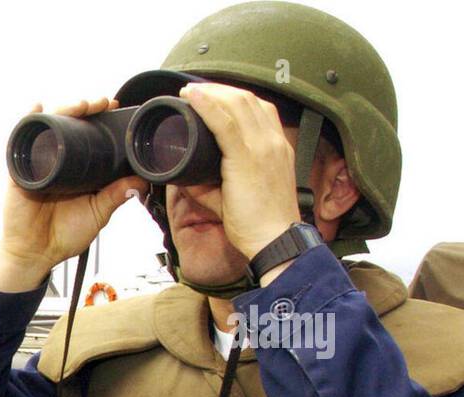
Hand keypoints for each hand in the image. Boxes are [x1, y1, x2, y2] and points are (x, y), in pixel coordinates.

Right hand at [0, 98, 146, 292]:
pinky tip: (37, 107)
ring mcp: (38, 162)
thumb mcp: (98, 213)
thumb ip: (117, 196)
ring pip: (49, 127)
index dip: (101, 119)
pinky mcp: (20, 170)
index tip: (115, 108)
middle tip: (102, 103)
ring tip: (80, 106)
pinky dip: (28, 121)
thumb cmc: (63, 235)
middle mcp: (58, 160)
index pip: (89, 135)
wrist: (36, 254)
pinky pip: (21, 141)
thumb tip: (141, 180)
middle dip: (86, 108)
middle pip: (70, 124)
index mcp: (78, 169)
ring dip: (64, 110)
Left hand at [179, 82, 300, 263]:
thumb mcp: (235, 198)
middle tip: (195, 91)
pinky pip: (225, 123)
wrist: (275, 240)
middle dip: (219, 90)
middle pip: (247, 100)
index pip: (259, 109)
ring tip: (189, 91)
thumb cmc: (259, 224)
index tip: (212, 97)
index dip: (234, 98)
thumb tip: (186, 179)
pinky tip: (192, 97)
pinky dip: (207, 106)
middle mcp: (273, 141)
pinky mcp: (248, 158)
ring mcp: (263, 147)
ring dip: (210, 93)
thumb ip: (210, 186)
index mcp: (276, 147)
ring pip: (237, 104)